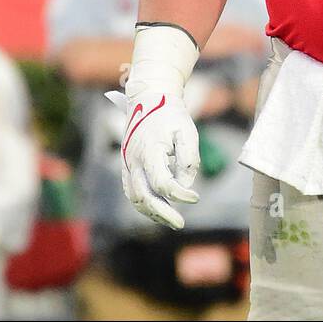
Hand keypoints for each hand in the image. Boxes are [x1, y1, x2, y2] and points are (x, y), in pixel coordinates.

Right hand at [110, 81, 199, 229]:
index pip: (162, 183)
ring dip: (152, 212)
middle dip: (163, 213)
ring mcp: (127, 163)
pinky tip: (159, 210)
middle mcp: (133, 160)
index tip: (196, 197)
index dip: (180, 194)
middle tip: (180, 224)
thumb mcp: (188, 132)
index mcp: (149, 150)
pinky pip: (131, 191)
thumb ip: (189, 160)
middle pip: (144, 196)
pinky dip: (143, 204)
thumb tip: (185, 185)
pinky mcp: (126, 165)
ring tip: (171, 220)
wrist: (150, 97)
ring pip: (134, 197)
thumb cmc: (172, 115)